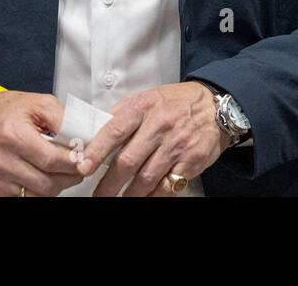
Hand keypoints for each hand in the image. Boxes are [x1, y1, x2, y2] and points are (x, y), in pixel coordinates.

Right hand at [0, 90, 85, 196]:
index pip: (50, 160)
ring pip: (37, 195)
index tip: (83, 160)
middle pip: (46, 183)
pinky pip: (23, 199)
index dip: (72, 163)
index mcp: (12, 134)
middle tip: (76, 167)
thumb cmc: (9, 110)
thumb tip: (83, 137)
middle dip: (68, 177)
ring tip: (59, 171)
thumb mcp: (40, 103)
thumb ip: (63, 119)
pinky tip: (40, 176)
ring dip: (54, 186)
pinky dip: (37, 192)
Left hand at [80, 81, 227, 196]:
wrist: (213, 107)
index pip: (114, 131)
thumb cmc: (174, 103)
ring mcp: (177, 145)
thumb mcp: (145, 98)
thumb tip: (92, 133)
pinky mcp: (191, 162)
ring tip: (119, 199)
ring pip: (146, 179)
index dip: (96, 151)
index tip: (83, 167)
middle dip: (108, 184)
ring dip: (129, 195)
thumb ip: (120, 115)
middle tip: (98, 195)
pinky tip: (144, 197)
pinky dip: (152, 196)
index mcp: (143, 107)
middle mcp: (160, 125)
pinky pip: (167, 187)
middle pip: (128, 161)